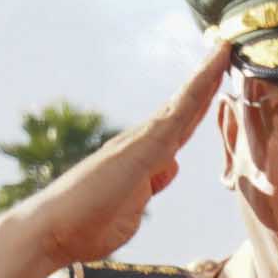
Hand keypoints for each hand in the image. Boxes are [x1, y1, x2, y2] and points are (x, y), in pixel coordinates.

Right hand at [12, 40, 240, 267]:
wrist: (51, 230)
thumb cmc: (85, 226)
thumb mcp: (132, 208)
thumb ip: (151, 184)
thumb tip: (168, 167)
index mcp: (144, 157)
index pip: (180, 125)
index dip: (201, 104)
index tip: (220, 82)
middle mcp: (141, 141)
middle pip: (183, 107)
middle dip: (206, 81)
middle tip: (226, 50)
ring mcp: (141, 140)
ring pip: (182, 101)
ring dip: (204, 75)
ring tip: (224, 47)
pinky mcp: (143, 145)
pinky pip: (178, 111)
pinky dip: (198, 88)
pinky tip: (213, 69)